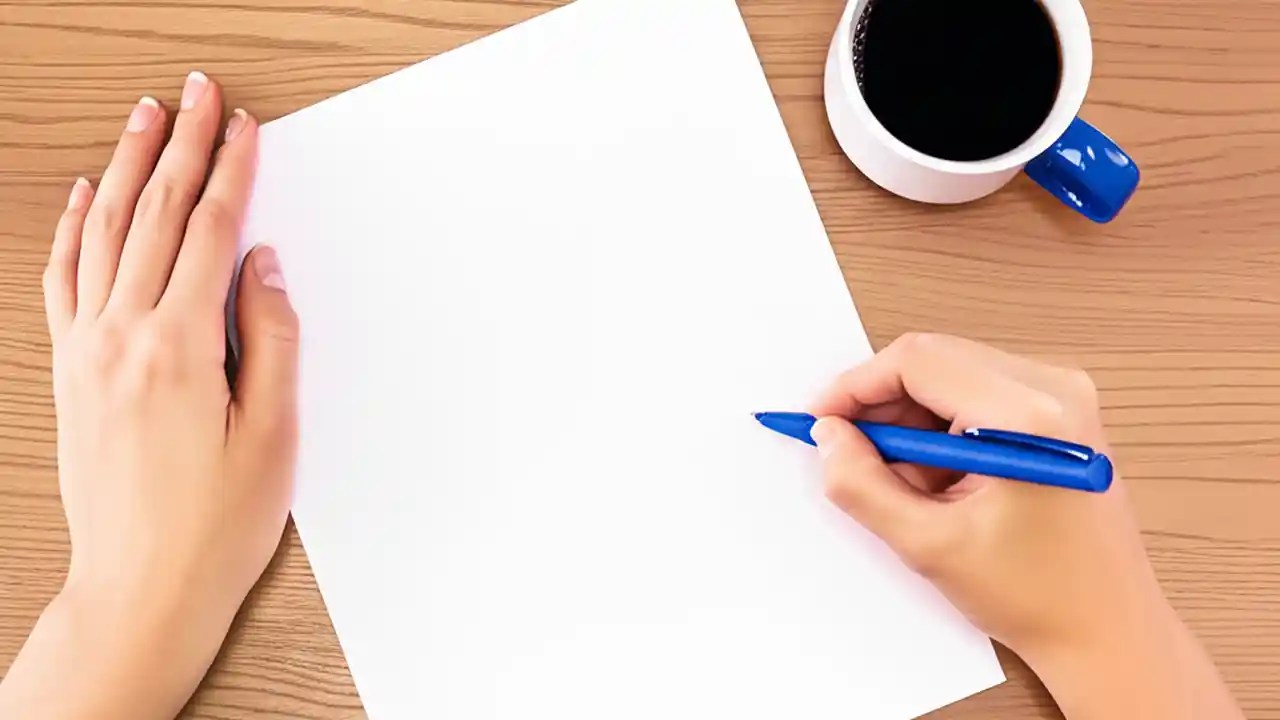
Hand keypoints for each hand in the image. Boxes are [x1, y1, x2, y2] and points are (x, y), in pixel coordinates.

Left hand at [0, 72, 298, 718]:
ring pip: (105, 234)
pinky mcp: (70, 372)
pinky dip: (73, 230)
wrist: (140, 586)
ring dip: (127, 168)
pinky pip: (64, 280)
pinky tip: (85, 198)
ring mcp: (86, 352)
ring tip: (146, 118)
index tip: (244, 127)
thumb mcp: (272, 433)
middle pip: (154, 217)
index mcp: (179, 348)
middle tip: (199, 94)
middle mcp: (121, 337)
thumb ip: (271, 338)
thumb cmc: (214, 522)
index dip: (231, 173)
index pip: (208, 233)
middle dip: (182, 146)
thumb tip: (264, 265)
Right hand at [809, 333, 1241, 719]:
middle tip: (850, 453)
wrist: (1110, 630)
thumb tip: (829, 438)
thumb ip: (863, 485)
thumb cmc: (1041, 596)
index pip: (918, 361)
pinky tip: (941, 481)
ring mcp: (1065, 396)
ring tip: (909, 486)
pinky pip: (978, 393)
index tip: (821, 420)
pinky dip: (942, 429)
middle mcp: (1056, 389)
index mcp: (1030, 416)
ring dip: (912, 421)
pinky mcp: (1063, 410)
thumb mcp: (929, 545)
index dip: (856, 387)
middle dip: (882, 406)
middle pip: (934, 359)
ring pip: (951, 374)